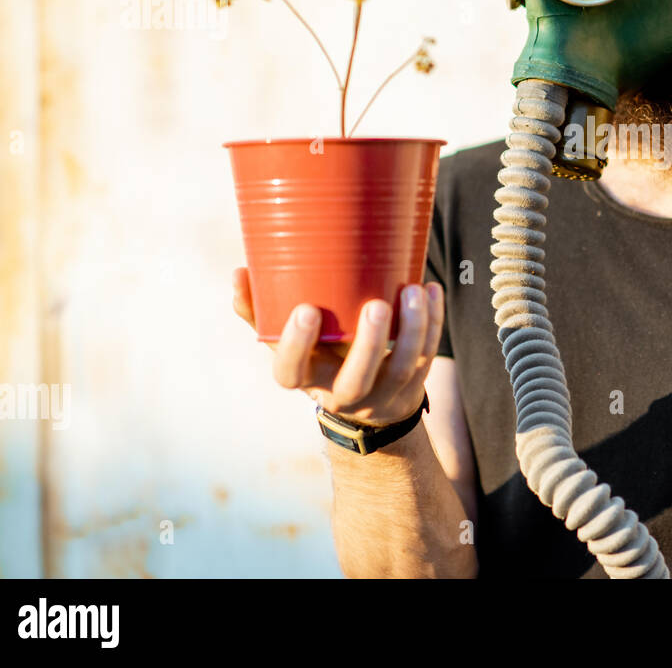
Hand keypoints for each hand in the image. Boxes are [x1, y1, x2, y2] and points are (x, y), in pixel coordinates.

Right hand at [232, 268, 443, 426]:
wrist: (365, 399)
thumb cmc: (319, 354)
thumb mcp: (287, 340)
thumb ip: (260, 311)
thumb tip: (239, 272)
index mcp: (306, 378)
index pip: (291, 372)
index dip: (296, 346)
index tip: (306, 311)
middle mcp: (343, 393)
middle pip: (357, 380)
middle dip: (369, 344)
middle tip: (377, 305)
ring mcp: (382, 392)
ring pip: (401, 367)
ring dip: (413, 328)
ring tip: (414, 289)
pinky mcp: (413, 383)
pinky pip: (426, 355)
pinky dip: (433, 322)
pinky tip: (431, 290)